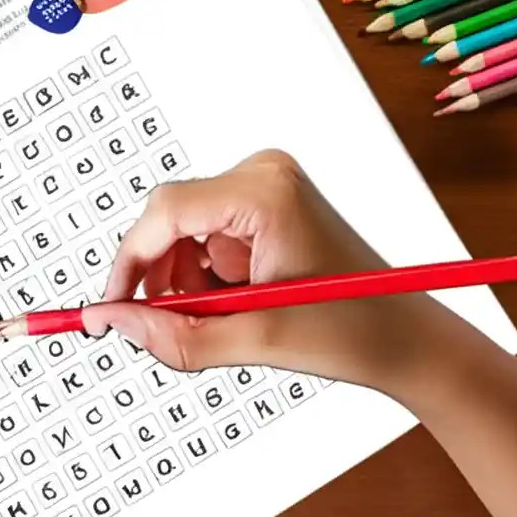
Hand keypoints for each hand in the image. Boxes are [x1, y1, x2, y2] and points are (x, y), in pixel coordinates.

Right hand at [89, 149, 453, 394]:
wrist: (404, 336)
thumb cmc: (354, 330)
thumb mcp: (256, 341)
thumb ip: (175, 334)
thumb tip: (113, 320)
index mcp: (267, 194)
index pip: (165, 213)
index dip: (129, 264)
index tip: (111, 308)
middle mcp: (262, 175)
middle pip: (168, 219)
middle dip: (163, 277)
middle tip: (179, 323)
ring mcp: (263, 185)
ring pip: (181, 231)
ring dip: (186, 280)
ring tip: (227, 316)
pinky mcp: (262, 203)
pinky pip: (202, 235)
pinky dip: (204, 274)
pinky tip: (238, 299)